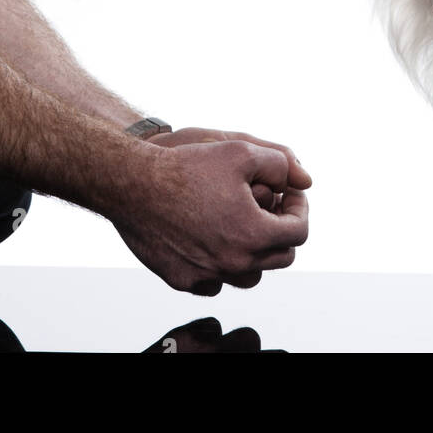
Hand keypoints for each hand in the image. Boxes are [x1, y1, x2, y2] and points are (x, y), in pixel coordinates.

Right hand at [112, 138, 307, 295]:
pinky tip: (214, 236)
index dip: (298, 207)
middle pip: (280, 257)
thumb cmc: (185, 165)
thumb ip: (280, 164)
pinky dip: (222, 264)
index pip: (299, 233)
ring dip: (255, 251)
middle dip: (281, 228)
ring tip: (244, 222)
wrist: (132, 184)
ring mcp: (207, 276)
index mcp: (253, 234)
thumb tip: (300, 181)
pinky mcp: (182, 280)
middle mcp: (233, 263)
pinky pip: (215, 282)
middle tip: (269, 205)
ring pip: (250, 276)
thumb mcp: (241, 149)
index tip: (288, 192)